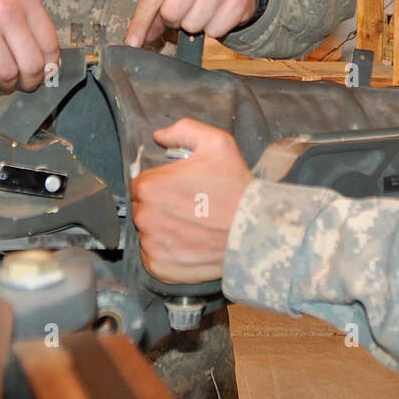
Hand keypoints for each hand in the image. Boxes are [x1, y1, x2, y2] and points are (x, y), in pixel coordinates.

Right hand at [0, 0, 59, 92]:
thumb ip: (28, 11)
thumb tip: (43, 49)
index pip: (49, 43)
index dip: (50, 65)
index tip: (46, 73)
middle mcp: (7, 12)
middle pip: (32, 63)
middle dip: (32, 81)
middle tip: (28, 85)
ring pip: (8, 73)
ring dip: (10, 86)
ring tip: (7, 85)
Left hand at [123, 0, 256, 47]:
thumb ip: (153, 12)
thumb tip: (137, 40)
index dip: (140, 23)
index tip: (132, 43)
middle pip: (170, 13)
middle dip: (174, 20)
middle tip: (185, 10)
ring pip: (192, 25)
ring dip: (195, 24)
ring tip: (202, 9)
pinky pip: (214, 32)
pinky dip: (213, 29)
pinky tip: (217, 13)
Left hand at [129, 118, 252, 283]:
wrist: (255, 232)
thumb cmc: (235, 189)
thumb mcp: (216, 144)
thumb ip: (184, 130)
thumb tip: (160, 136)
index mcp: (150, 186)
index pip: (143, 184)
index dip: (163, 185)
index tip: (182, 189)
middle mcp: (144, 217)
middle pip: (144, 208)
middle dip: (162, 206)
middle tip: (192, 207)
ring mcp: (151, 245)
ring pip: (149, 233)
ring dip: (164, 229)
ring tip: (193, 227)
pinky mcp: (160, 267)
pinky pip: (154, 257)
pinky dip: (167, 253)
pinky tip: (190, 245)